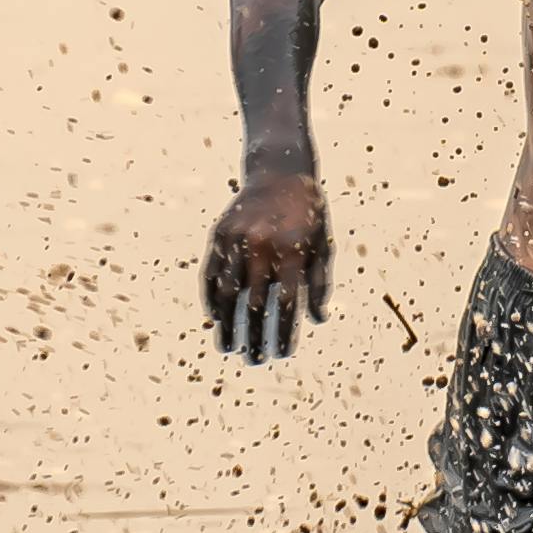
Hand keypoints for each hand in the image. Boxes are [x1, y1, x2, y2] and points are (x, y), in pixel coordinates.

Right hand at [203, 170, 328, 360]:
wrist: (281, 173)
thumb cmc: (308, 215)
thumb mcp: (322, 245)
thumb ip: (319, 282)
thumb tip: (317, 319)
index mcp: (291, 250)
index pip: (286, 303)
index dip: (283, 332)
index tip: (281, 354)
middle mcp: (262, 246)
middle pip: (255, 304)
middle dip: (254, 336)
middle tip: (254, 359)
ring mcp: (236, 240)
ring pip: (227, 292)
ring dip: (227, 324)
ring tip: (228, 346)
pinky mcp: (219, 234)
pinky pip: (211, 273)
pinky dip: (211, 298)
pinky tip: (214, 318)